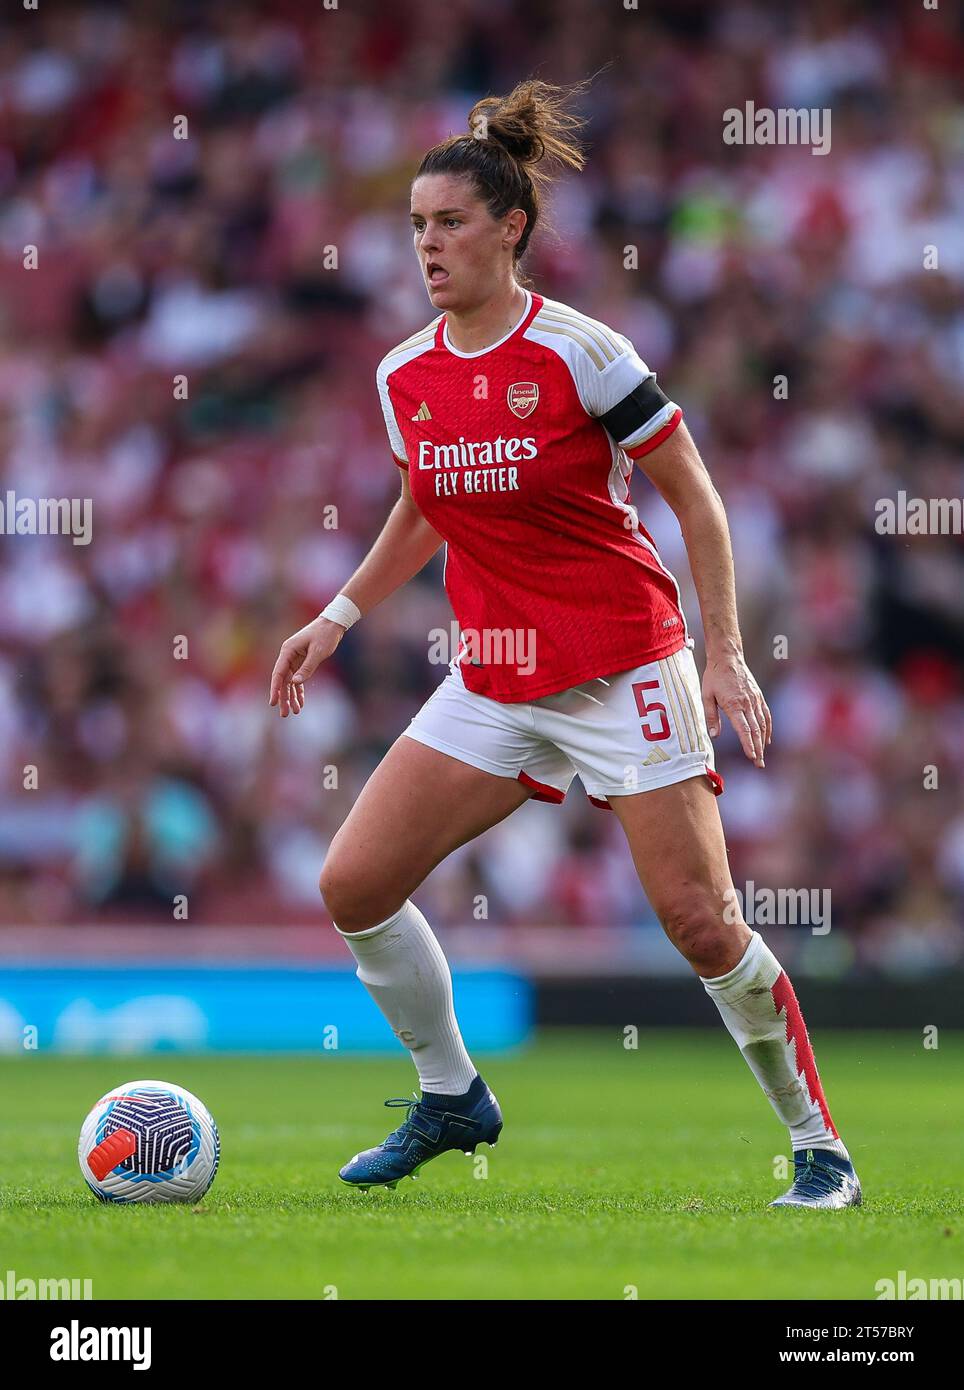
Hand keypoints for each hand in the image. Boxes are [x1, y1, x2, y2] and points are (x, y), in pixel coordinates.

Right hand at [268, 616, 343, 717]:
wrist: (333, 624)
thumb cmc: (325, 635)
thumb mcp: (318, 652)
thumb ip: (307, 668)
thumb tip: (296, 683)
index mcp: (288, 651)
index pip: (278, 673)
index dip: (275, 689)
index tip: (273, 702)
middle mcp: (288, 655)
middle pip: (283, 680)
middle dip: (284, 698)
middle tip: (284, 714)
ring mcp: (295, 659)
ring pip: (290, 682)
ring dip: (292, 696)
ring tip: (295, 711)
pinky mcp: (302, 661)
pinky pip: (298, 678)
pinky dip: (300, 690)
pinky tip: (301, 701)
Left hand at [702, 651, 771, 767]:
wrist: (728, 657)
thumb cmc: (714, 676)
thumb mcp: (706, 695)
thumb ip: (711, 716)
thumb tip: (714, 735)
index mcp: (734, 704)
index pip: (744, 729)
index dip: (749, 744)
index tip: (752, 757)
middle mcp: (747, 703)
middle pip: (755, 730)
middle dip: (758, 749)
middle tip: (759, 764)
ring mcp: (755, 700)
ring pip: (762, 724)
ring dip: (763, 742)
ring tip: (762, 756)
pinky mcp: (758, 696)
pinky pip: (766, 715)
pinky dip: (768, 728)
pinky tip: (767, 739)